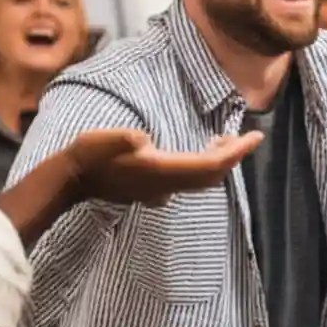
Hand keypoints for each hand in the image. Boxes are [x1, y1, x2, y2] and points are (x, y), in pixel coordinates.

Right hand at [0, 129, 261, 246]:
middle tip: (246, 137)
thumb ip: (126, 139)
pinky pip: (187, 181)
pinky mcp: (152, 189)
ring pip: (200, 180)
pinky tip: (197, 155)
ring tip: (225, 142)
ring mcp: (159, 190)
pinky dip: (201, 167)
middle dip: (231, 157)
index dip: (236, 153)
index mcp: (162, 170)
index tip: (255, 137)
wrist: (71, 180)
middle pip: (210, 176)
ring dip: (217, 163)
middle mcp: (166, 184)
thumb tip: (143, 140)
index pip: (210, 165)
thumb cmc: (88, 155)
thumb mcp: (105, 140)